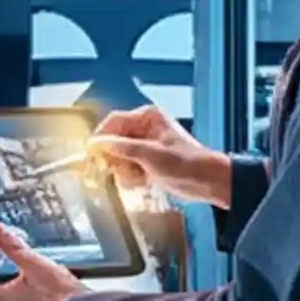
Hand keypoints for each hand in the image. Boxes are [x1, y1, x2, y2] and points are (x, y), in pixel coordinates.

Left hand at [0, 222, 89, 300]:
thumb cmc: (58, 293)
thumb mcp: (32, 261)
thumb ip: (10, 244)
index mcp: (0, 299)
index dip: (5, 267)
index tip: (19, 263)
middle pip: (8, 291)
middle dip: (21, 281)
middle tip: (39, 274)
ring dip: (32, 296)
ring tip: (51, 288)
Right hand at [88, 105, 230, 206]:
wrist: (208, 181)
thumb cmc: (185, 163)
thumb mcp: (150, 154)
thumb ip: (121, 148)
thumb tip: (96, 144)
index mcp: (147, 118)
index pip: (114, 122)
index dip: (101, 138)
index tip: (91, 154)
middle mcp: (145, 128)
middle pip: (115, 141)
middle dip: (116, 160)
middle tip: (118, 171)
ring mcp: (147, 146)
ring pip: (120, 157)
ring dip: (125, 171)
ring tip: (139, 179)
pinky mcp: (149, 162)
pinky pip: (130, 168)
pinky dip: (133, 177)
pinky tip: (144, 183)